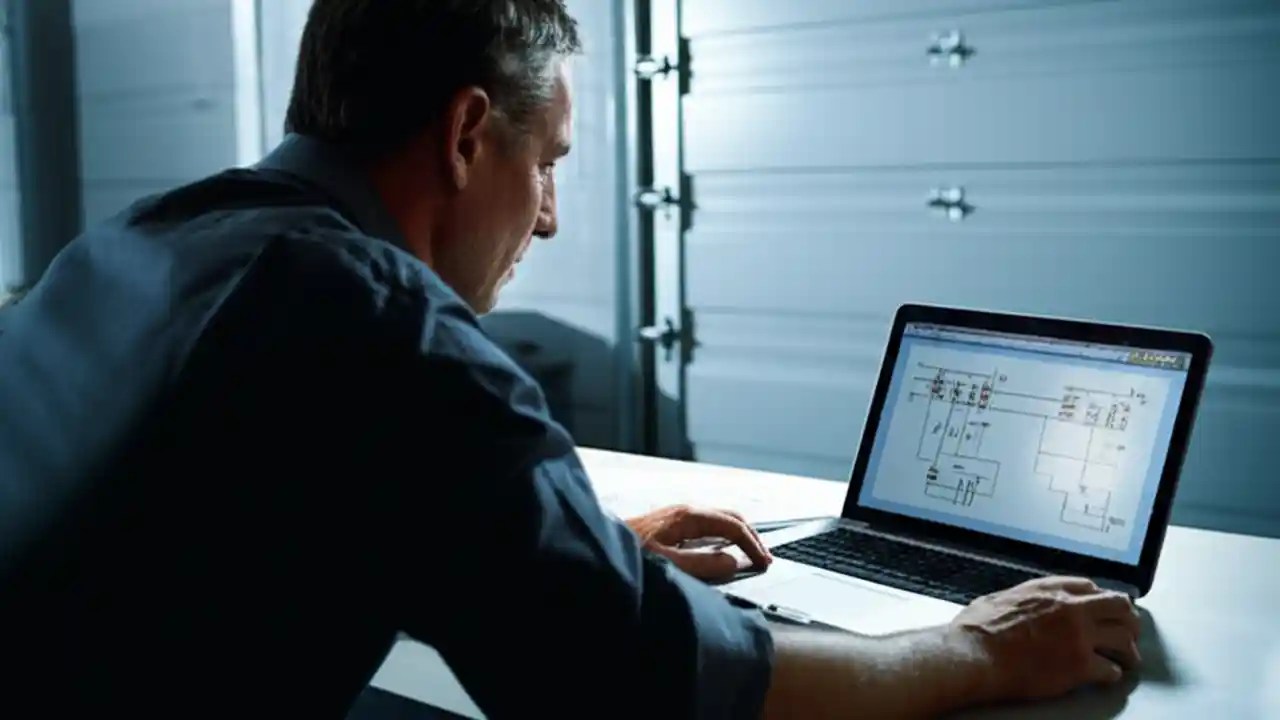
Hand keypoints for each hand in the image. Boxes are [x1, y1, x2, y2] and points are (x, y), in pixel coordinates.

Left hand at [625, 504, 771, 580]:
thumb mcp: (666, 563)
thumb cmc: (628, 553)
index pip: (732, 526)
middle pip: (730, 518)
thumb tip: (732, 562)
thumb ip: (701, 564)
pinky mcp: (670, 526)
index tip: (764, 564)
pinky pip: (707, 528)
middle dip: (751, 537)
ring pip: (719, 521)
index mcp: (687, 516)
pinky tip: (723, 554)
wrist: (598, 546)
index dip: (752, 545)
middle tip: (765, 560)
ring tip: (750, 556)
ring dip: (738, 538)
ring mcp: (678, 517)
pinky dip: (723, 539)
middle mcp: (685, 512)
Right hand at [950, 575, 1141, 702]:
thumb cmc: (976, 630)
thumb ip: (1020, 599)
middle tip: (1128, 632)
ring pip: (1124, 638)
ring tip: (1128, 659)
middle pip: (1119, 607)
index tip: (1101, 609)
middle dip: (1127, 620)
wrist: (974, 654)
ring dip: (1128, 650)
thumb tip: (1016, 604)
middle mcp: (1070, 608)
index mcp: (1049, 590)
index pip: (1090, 587)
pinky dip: (1112, 674)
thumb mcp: (997, 599)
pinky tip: (1108, 676)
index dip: (1099, 599)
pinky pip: (1111, 670)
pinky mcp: (1080, 666)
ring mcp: (1079, 637)